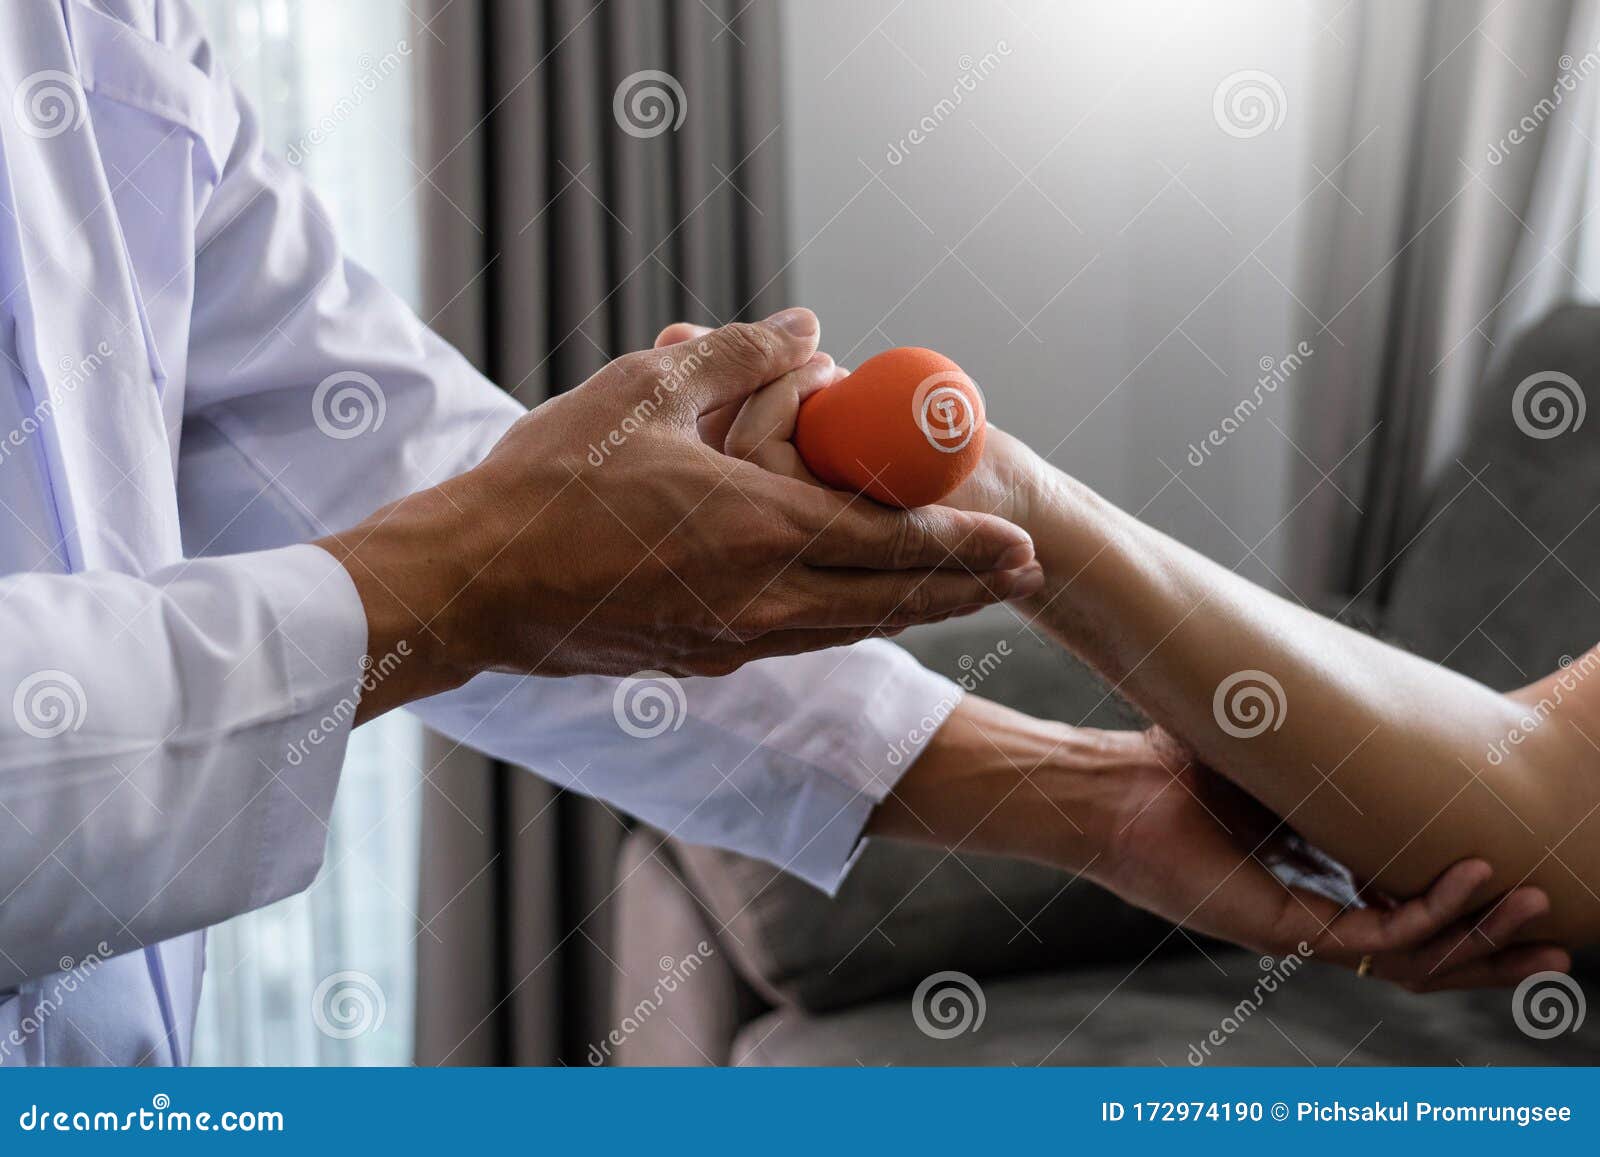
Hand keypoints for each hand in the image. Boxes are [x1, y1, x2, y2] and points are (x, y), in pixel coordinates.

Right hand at [321, 309, 1043, 720]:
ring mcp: (731, 641)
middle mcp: (760, 600)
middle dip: (962, 587)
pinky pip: (798, 640)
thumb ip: (735, 355)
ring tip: (958, 596)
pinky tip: (855, 609)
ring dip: (912, 611)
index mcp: (757, 530)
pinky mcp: (699, 660)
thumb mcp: (642, 392)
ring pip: (849, 629)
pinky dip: (845, 622)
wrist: (470, 584)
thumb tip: (806, 329)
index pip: (890, 540)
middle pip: (889, 600)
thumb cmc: (548, 482)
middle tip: (1018, 573)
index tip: (1018, 544)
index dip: (961, 542)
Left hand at [872, 697, 1565, 992]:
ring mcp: (1303, 925)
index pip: (1415, 911)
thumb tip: (1370, 690)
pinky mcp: (1282, 926)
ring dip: (1478, 935)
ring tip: (1537, 910)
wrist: (1112, 788)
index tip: (1535, 888)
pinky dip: (1428, 914)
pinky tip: (1470, 881)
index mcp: (1325, 879)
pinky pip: (1373, 937)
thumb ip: (1326, 742)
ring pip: (1413, 955)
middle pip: (1429, 950)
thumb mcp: (1279, 749)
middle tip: (1562, 936)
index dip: (1475, 911)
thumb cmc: (1177, 765)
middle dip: (1497, 946)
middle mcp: (1320, 912)